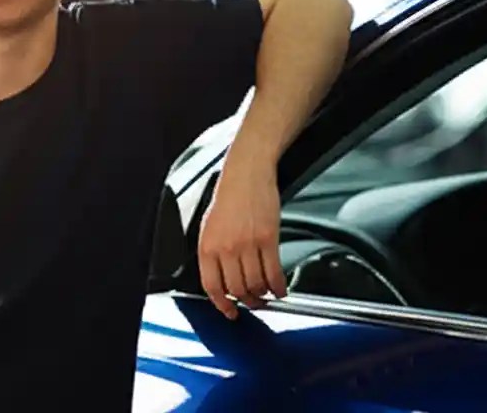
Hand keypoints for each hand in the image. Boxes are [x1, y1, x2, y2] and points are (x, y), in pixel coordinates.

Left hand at [197, 159, 286, 319]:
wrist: (246, 173)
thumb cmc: (228, 197)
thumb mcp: (209, 226)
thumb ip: (213, 254)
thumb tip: (221, 281)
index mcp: (207, 246)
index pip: (212, 286)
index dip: (222, 305)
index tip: (230, 312)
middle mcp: (225, 248)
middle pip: (237, 290)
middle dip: (246, 302)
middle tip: (254, 303)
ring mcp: (247, 245)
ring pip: (256, 284)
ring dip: (263, 295)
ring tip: (266, 295)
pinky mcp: (268, 239)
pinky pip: (274, 272)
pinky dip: (278, 286)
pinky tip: (280, 289)